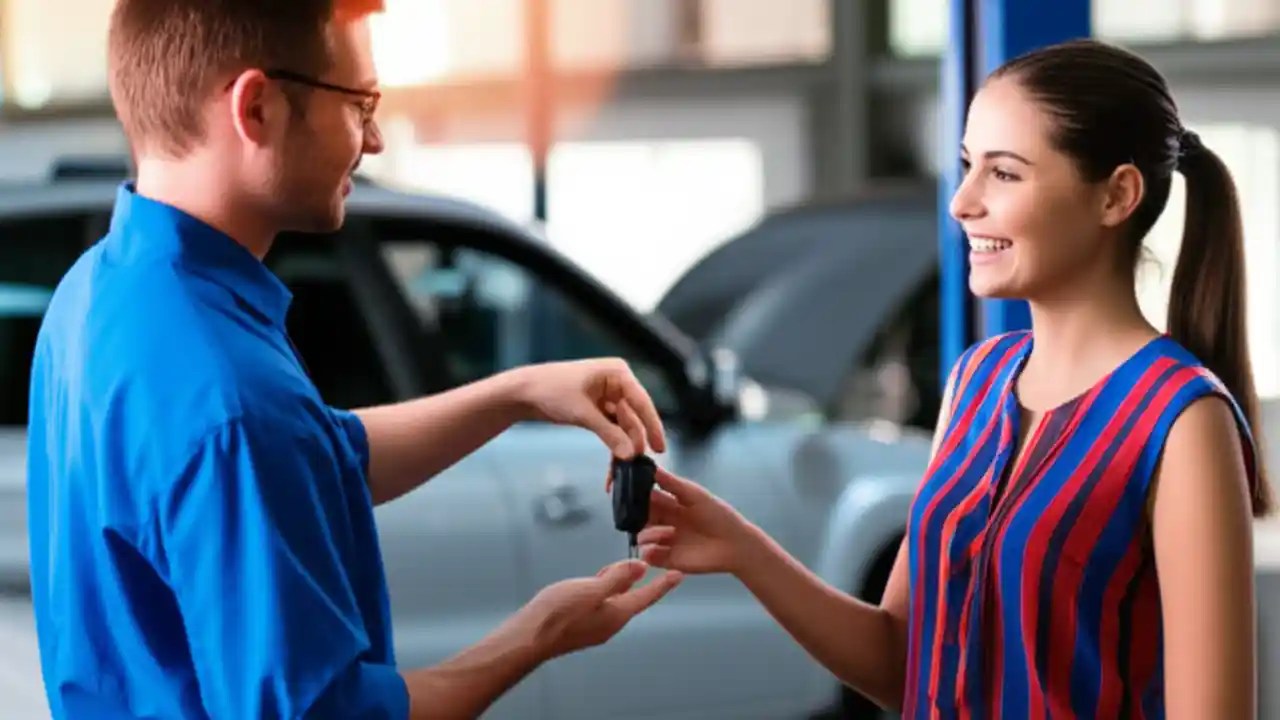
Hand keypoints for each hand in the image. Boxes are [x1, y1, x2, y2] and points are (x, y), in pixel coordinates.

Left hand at [510, 359, 665, 458]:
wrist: (523, 393)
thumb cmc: (551, 391)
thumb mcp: (583, 414)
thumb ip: (609, 434)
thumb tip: (630, 455)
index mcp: (617, 373)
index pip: (642, 401)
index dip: (653, 426)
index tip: (660, 448)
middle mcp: (616, 383)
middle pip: (634, 417)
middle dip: (634, 441)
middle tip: (639, 465)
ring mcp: (608, 397)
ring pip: (624, 427)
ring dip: (623, 447)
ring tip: (623, 470)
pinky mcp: (598, 410)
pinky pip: (612, 430)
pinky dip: (612, 445)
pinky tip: (613, 467)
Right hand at [513, 560, 682, 660]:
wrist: (529, 638)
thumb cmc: (557, 615)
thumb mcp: (591, 589)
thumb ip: (617, 578)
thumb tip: (640, 568)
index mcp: (617, 614)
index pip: (646, 596)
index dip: (662, 584)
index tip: (679, 574)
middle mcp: (610, 622)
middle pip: (631, 596)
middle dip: (637, 578)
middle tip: (643, 558)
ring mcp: (595, 625)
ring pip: (614, 598)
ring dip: (618, 582)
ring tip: (617, 567)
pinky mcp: (581, 625)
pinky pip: (600, 603)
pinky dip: (602, 589)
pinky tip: (594, 581)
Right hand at [636, 467, 756, 575]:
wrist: (736, 545)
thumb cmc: (719, 516)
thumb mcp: (695, 495)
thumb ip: (672, 483)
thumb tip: (650, 467)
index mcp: (671, 504)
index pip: (648, 498)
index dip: (637, 495)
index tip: (627, 492)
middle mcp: (665, 522)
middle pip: (641, 518)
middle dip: (636, 516)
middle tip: (638, 515)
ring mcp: (665, 541)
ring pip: (642, 537)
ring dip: (647, 533)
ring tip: (667, 533)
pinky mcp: (667, 559)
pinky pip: (648, 556)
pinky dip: (649, 552)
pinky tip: (661, 547)